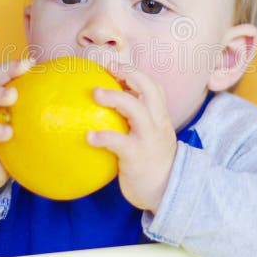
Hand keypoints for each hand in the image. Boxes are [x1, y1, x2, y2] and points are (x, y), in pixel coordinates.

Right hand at [0, 58, 34, 216]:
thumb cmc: (4, 148)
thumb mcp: (20, 131)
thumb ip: (35, 118)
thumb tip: (72, 110)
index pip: (0, 77)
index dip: (12, 67)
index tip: (32, 61)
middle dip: (5, 73)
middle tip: (23, 67)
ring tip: (11, 95)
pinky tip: (8, 132)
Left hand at [89, 66, 176, 213]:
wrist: (167, 191)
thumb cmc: (150, 162)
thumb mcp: (149, 137)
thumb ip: (134, 122)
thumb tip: (103, 108)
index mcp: (159, 117)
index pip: (153, 86)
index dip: (134, 72)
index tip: (112, 65)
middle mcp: (157, 123)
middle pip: (149, 89)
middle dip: (128, 74)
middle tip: (106, 68)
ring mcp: (148, 138)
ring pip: (136, 109)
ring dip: (115, 98)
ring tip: (96, 93)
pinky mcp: (137, 156)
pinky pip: (119, 142)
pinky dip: (103, 137)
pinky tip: (89, 136)